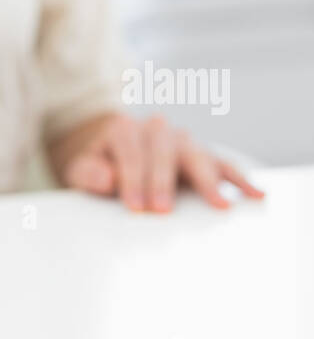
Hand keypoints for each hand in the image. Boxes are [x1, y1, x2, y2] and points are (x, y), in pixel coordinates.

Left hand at [47, 110, 265, 213]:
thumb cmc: (100, 168)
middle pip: (163, 149)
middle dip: (162, 180)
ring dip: (207, 180)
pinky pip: (224, 164)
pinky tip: (255, 195)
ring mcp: (182, 140)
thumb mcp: (82, 169)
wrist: (114, 156)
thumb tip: (106, 178)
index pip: (130, 150)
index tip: (134, 207)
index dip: (131, 178)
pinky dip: (240, 179)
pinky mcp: (202, 155)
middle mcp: (156, 128)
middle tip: (162, 210)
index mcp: (125, 128)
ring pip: (196, 154)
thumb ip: (88, 172)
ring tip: (220, 205)